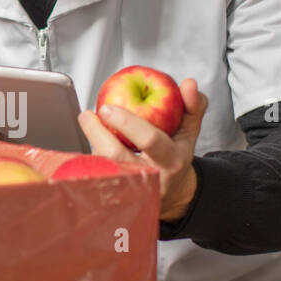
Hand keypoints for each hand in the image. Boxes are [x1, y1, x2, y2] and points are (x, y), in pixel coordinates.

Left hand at [77, 78, 208, 221]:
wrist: (172, 193)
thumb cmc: (176, 155)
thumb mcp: (190, 131)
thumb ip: (193, 105)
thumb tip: (188, 84)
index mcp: (172, 160)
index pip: (149, 140)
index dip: (127, 122)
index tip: (108, 107)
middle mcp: (152, 178)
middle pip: (116, 157)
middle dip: (97, 132)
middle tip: (88, 114)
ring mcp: (133, 190)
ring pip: (103, 167)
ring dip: (92, 143)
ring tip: (89, 122)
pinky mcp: (117, 196)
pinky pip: (97, 175)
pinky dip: (91, 154)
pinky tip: (93, 140)